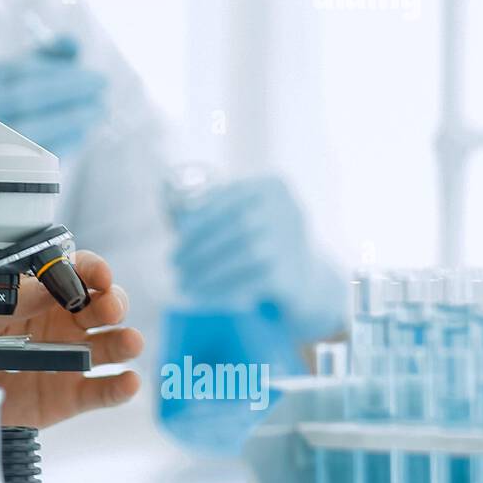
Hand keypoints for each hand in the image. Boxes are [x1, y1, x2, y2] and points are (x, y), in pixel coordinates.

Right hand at [0, 44, 107, 206]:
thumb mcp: (5, 73)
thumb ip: (41, 56)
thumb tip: (73, 44)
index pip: (21, 70)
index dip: (60, 71)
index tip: (90, 72)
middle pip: (28, 97)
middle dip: (71, 90)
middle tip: (100, 85)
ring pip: (33, 128)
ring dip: (73, 117)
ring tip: (97, 109)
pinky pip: (35, 154)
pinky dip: (63, 141)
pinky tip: (80, 131)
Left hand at [0, 251, 141, 426]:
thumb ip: (15, 298)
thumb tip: (50, 283)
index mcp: (38, 292)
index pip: (76, 272)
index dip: (93, 270)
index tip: (101, 274)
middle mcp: (59, 321)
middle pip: (101, 306)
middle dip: (113, 302)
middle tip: (110, 307)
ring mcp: (66, 359)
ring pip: (109, 346)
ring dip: (124, 341)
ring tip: (129, 342)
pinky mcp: (67, 397)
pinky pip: (100, 391)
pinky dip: (118, 388)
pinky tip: (126, 382)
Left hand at [171, 176, 343, 341]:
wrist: (308, 281)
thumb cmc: (264, 242)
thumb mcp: (247, 216)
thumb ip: (217, 212)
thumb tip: (178, 220)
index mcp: (274, 187)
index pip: (230, 198)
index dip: (199, 218)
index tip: (177, 237)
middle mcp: (288, 210)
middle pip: (235, 226)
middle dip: (198, 246)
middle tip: (174, 263)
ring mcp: (293, 243)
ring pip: (242, 255)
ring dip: (206, 271)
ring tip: (183, 282)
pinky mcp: (292, 276)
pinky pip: (250, 283)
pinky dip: (221, 290)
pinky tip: (202, 295)